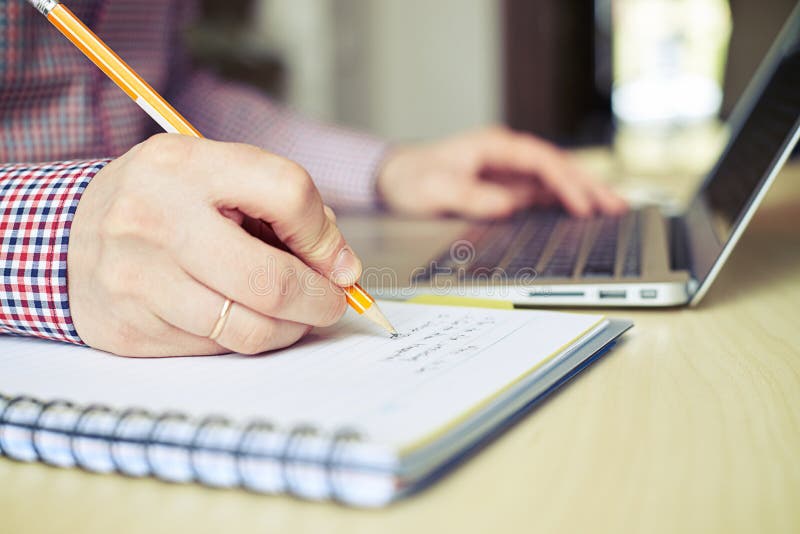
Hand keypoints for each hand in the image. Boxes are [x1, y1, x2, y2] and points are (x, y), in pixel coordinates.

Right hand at [68, 134, 361, 356]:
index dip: (326, 236)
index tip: (338, 261)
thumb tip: (340, 267)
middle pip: (271, 281)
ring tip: (294, 316)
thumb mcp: (215, 174)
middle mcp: (154, 220)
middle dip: (319, 301)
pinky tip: (241, 319)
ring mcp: (135, 279)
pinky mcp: (127, 328)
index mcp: (186, 165)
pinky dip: (243, 339)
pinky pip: (214, 349)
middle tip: (331, 303)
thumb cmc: (164, 202)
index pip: (288, 192)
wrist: (70, 234)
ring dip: (289, 330)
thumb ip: (280, 205)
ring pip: (247, 329)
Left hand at [377, 126, 626, 217]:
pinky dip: (565, 200)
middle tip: (617, 206)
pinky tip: (583, 212)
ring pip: (554, 179)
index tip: (583, 205)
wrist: (394, 179)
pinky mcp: (506, 186)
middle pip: (557, 166)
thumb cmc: (413, 178)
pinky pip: (542, 192)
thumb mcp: (436, 189)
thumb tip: (507, 206)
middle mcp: (506, 155)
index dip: (566, 182)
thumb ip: (471, 196)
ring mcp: (508, 171)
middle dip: (588, 185)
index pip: (541, 161)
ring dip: (583, 192)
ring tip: (614, 209)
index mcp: (494, 146)